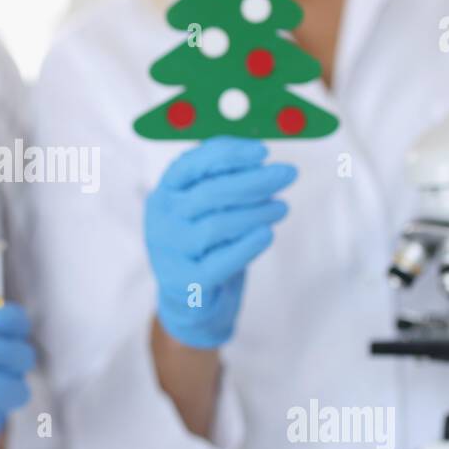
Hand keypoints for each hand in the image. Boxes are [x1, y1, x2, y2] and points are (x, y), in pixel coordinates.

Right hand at [145, 137, 296, 348]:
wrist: (188, 297)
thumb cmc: (205, 241)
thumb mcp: (206, 206)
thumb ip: (224, 179)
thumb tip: (260, 156)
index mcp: (164, 192)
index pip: (191, 164)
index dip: (227, 154)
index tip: (264, 151)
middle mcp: (161, 219)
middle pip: (209, 193)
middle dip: (253, 181)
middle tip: (288, 174)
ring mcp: (169, 251)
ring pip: (217, 226)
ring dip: (256, 212)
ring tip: (282, 207)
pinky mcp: (185, 282)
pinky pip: (221, 261)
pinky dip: (247, 246)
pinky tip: (267, 234)